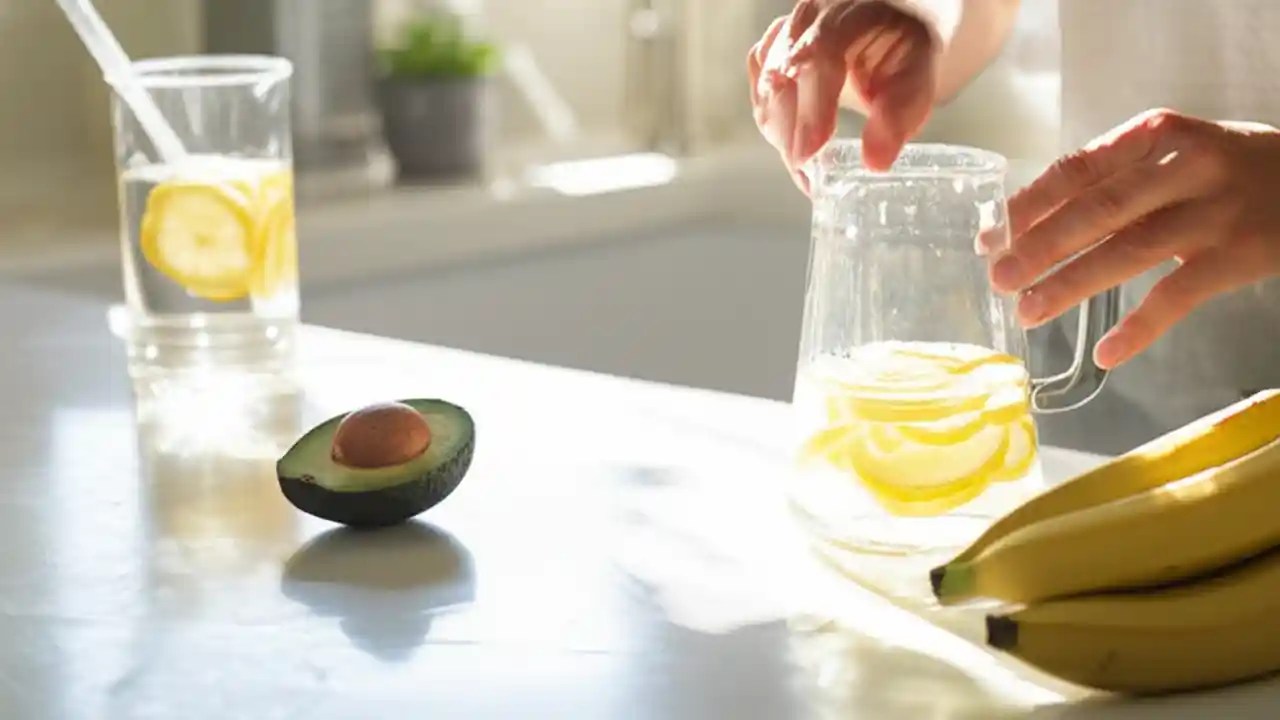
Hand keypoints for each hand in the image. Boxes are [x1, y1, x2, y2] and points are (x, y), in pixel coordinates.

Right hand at [747, 0, 937, 191]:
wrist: (894, 19)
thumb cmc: (905, 46)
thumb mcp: (918, 75)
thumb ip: (900, 114)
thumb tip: (875, 162)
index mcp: (848, 13)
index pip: (819, 57)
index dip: (811, 109)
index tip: (809, 154)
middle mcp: (809, 17)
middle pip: (783, 76)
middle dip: (791, 133)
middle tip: (809, 176)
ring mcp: (785, 32)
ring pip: (766, 87)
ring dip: (780, 133)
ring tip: (806, 168)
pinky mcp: (771, 50)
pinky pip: (760, 89)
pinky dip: (772, 122)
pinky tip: (793, 142)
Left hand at [990, 109, 1279, 368]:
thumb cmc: (1221, 171)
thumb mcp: (1168, 156)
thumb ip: (1108, 184)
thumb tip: (1025, 227)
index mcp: (1153, 136)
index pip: (1076, 171)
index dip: (1028, 206)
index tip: (990, 236)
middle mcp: (1181, 168)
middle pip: (1096, 211)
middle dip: (1040, 247)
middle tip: (999, 279)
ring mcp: (1210, 213)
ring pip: (1127, 252)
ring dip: (1072, 284)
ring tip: (1029, 311)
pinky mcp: (1235, 256)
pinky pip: (1176, 297)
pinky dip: (1138, 328)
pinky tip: (1106, 353)